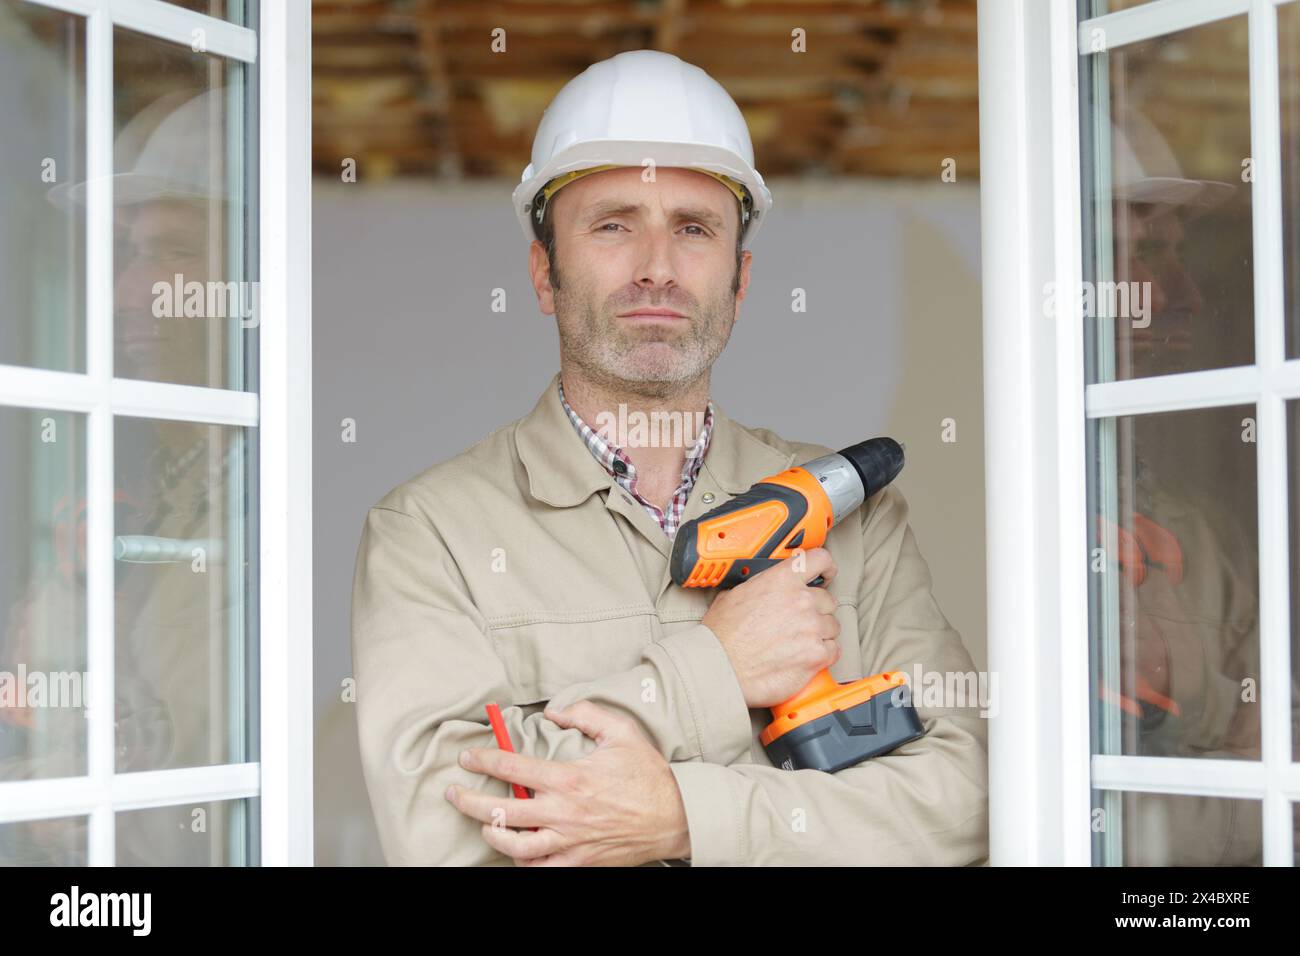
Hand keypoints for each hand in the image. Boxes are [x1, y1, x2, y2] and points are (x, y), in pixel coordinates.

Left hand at [444, 701, 689, 865]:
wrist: (675, 817)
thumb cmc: (648, 774)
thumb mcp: (621, 732)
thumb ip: (585, 714)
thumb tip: (554, 710)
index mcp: (569, 778)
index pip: (511, 767)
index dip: (483, 759)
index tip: (467, 757)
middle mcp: (562, 813)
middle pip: (499, 811)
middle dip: (468, 801)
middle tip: (453, 793)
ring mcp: (568, 842)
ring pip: (512, 845)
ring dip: (489, 834)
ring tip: (480, 824)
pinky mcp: (579, 862)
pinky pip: (540, 869)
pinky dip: (521, 863)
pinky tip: (514, 852)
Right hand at [701, 546, 841, 708]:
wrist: (720, 667)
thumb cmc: (722, 635)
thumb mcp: (735, 594)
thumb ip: (761, 586)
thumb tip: (765, 587)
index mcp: (782, 580)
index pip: (820, 559)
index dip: (826, 567)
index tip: (827, 573)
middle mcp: (801, 600)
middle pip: (827, 600)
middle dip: (816, 610)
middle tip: (797, 622)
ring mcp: (812, 628)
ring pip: (831, 627)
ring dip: (819, 633)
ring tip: (797, 643)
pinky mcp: (817, 655)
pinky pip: (833, 651)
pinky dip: (822, 655)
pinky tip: (804, 658)